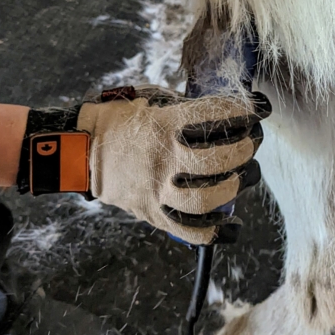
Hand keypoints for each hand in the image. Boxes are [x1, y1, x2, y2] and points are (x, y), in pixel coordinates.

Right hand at [77, 87, 269, 245]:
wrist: (79, 151)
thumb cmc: (118, 120)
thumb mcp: (150, 102)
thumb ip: (183, 109)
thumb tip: (222, 114)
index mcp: (162, 125)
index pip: (212, 116)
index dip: (240, 113)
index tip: (255, 111)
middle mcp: (162, 159)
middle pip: (215, 160)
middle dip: (243, 150)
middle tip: (251, 143)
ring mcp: (156, 189)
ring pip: (204, 198)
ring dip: (232, 188)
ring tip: (243, 177)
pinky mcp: (151, 212)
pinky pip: (185, 229)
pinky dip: (212, 232)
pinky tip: (231, 226)